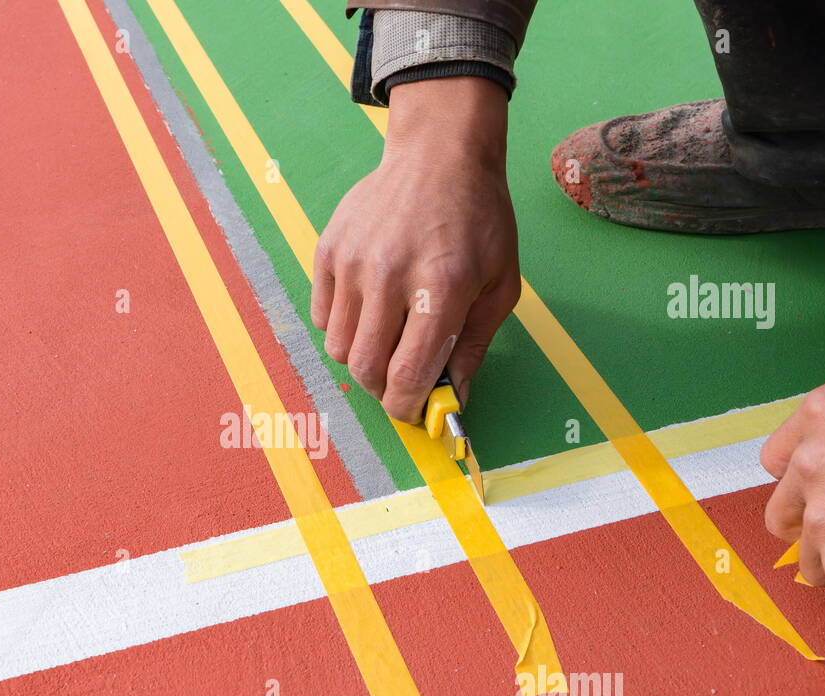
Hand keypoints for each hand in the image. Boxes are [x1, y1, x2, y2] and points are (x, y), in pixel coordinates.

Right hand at [311, 76, 519, 422]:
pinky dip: (344, 327)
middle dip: (384, 390)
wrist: (439, 155)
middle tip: (402, 382)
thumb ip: (473, 346)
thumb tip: (452, 398)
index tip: (416, 411)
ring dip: (363, 359)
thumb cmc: (478, 221)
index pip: (408, 374)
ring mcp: (353, 261)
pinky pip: (324, 317)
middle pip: (366, 369)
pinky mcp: (329, 251)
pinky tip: (370, 308)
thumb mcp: (500, 285)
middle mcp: (390, 274)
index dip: (409, 406)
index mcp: (441, 286)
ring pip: (340, 348)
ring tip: (388, 339)